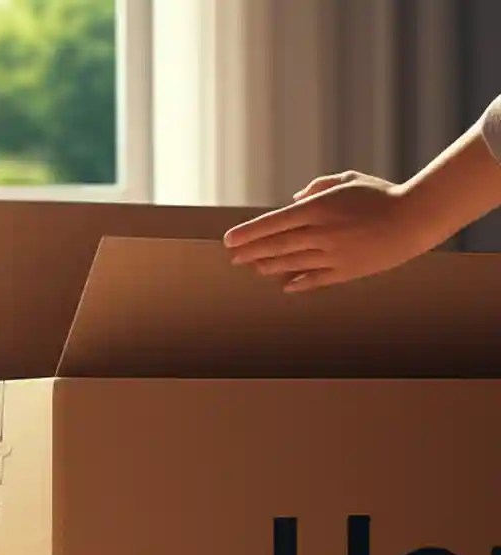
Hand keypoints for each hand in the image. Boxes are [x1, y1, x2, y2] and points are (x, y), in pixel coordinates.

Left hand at [223, 170, 446, 291]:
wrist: (415, 218)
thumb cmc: (379, 195)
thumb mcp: (346, 180)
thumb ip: (316, 188)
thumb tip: (293, 201)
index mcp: (317, 208)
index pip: (272, 223)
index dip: (247, 234)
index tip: (229, 240)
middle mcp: (320, 233)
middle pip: (275, 246)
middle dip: (249, 252)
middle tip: (233, 258)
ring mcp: (333, 254)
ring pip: (291, 264)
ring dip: (268, 267)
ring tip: (254, 267)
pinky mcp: (347, 271)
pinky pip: (315, 279)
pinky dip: (298, 282)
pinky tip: (285, 285)